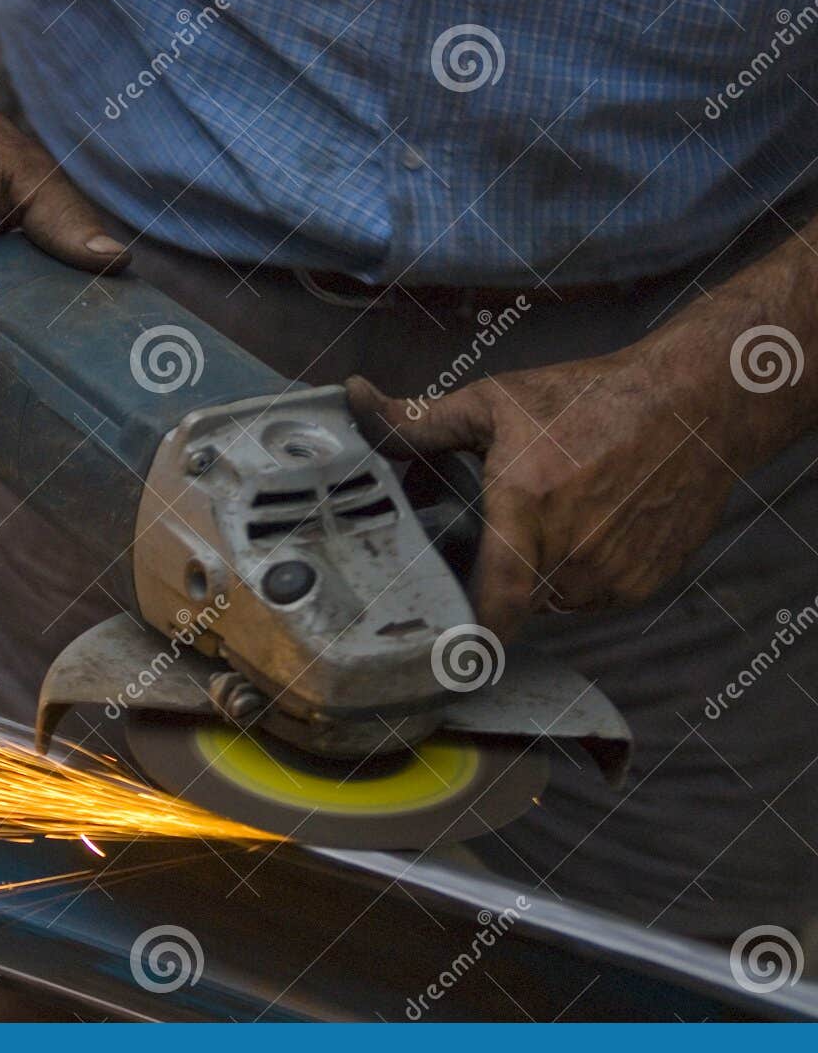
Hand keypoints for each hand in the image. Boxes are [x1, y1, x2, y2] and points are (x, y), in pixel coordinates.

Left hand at [345, 347, 740, 639]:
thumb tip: (355, 400)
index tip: (446, 653)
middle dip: (496, 580)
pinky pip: (592, 597)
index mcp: (529, 505)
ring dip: (538, 577)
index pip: (495, 601)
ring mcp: (615, 571)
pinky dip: (579, 574)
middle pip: (513, 599)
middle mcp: (574, 548)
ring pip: (553, 602)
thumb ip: (418, 420)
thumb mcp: (496, 402)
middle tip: (495, 542)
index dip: (468, 637)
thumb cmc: (592, 399)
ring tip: (548, 522)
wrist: (697, 403)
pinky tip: (586, 527)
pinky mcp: (647, 581)